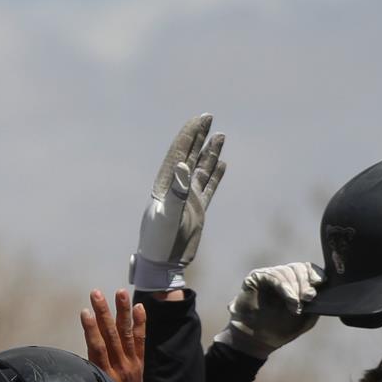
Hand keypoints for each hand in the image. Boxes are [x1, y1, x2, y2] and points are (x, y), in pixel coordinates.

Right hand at [81, 289, 146, 381]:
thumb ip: (88, 368)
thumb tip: (76, 352)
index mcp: (104, 373)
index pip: (97, 347)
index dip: (91, 329)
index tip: (84, 312)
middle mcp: (120, 366)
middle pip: (111, 334)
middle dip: (103, 312)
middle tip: (96, 293)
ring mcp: (132, 363)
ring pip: (127, 333)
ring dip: (123, 311)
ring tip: (120, 292)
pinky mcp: (140, 362)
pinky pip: (141, 340)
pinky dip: (140, 323)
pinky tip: (139, 307)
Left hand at [130, 113, 226, 291]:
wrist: (163, 264)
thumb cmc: (159, 242)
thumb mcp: (167, 217)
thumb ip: (175, 193)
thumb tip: (184, 166)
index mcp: (166, 185)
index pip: (179, 153)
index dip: (189, 135)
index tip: (199, 120)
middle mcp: (177, 188)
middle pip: (190, 155)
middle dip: (199, 136)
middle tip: (209, 117)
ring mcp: (188, 199)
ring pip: (202, 169)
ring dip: (210, 153)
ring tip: (220, 136)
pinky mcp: (197, 210)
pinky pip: (209, 187)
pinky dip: (215, 175)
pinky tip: (222, 164)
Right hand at [215, 261, 321, 359]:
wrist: (258, 340)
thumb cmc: (281, 330)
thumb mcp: (306, 319)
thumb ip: (316, 304)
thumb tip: (326, 290)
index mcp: (297, 283)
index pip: (309, 270)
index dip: (316, 274)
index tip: (320, 283)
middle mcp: (284, 276)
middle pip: (300, 268)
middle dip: (306, 282)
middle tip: (309, 297)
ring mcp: (270, 276)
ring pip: (288, 271)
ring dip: (295, 289)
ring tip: (295, 306)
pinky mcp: (257, 277)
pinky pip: (274, 276)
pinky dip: (285, 287)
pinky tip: (290, 300)